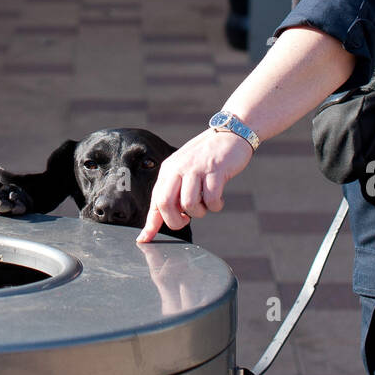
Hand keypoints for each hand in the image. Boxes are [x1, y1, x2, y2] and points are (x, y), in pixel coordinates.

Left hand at [137, 129, 252, 242]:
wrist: (229, 134)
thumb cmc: (206, 158)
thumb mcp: (184, 170)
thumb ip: (173, 191)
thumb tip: (161, 219)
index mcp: (168, 170)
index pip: (155, 200)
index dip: (150, 223)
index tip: (144, 240)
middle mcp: (178, 168)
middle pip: (166, 203)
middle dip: (176, 221)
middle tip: (186, 220)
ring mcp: (196, 169)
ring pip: (189, 204)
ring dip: (199, 212)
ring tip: (205, 204)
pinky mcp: (215, 170)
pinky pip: (211, 199)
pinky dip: (216, 205)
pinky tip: (219, 198)